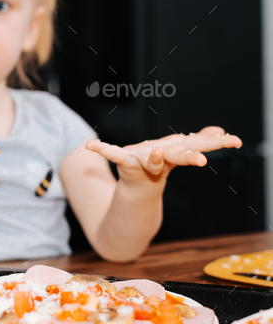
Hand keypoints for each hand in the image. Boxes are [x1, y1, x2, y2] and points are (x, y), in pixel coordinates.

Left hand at [85, 126, 241, 184]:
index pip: (199, 146)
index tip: (233, 140)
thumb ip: (197, 141)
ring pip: (152, 161)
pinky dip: (103, 149)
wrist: (137, 192)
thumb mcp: (178, 151)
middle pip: (179, 158)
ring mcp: (144, 163)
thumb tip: (218, 130)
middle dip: (190, 157)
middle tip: (201, 160)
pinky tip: (89, 144)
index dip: (215, 143)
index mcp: (177, 152)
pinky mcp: (125, 164)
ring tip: (158, 151)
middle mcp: (163, 159)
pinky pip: (114, 155)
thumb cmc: (158, 165)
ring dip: (155, 158)